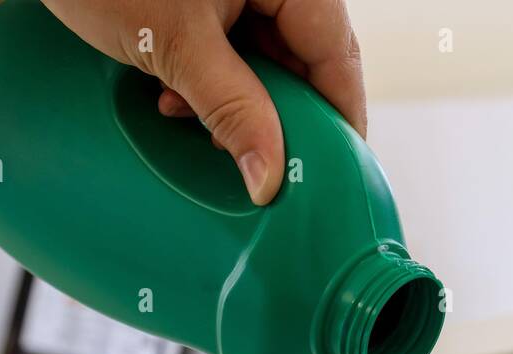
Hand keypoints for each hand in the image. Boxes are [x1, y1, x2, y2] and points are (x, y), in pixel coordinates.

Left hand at [40, 0, 366, 204]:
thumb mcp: (176, 47)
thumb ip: (232, 111)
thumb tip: (270, 177)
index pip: (336, 55)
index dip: (339, 119)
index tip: (337, 173)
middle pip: (300, 62)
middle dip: (274, 116)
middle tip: (259, 165)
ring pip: (260, 62)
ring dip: (233, 105)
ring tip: (198, 127)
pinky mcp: (202, 3)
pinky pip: (225, 52)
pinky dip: (206, 85)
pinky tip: (173, 100)